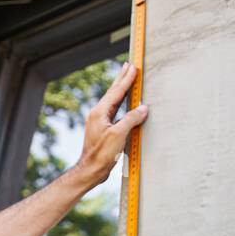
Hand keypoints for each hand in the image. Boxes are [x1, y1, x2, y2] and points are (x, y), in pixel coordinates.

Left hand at [75, 62, 148, 188]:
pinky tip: (124, 101)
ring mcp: (99, 120)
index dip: (126, 79)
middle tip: (128, 65)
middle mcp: (98, 113)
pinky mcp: (103, 128)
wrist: (91, 169)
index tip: (133, 67)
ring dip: (121, 89)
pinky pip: (114, 110)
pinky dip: (121, 102)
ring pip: (113, 100)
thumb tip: (143, 108)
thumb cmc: (102, 154)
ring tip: (126, 78)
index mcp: (100, 112)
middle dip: (121, 79)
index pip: (116, 92)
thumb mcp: (118, 134)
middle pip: (113, 92)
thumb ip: (131, 119)